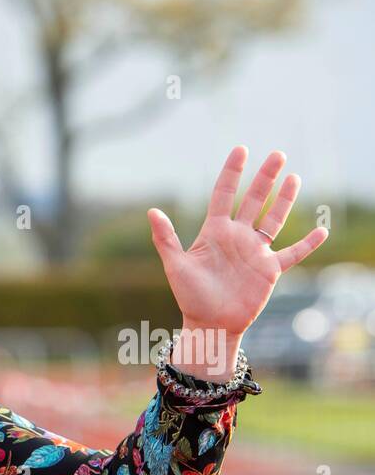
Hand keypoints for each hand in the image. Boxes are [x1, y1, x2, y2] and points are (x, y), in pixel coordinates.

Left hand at [147, 146, 327, 377]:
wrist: (210, 325)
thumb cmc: (189, 297)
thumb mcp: (176, 266)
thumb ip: (166, 238)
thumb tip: (152, 211)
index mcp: (215, 232)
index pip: (224, 194)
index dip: (232, 172)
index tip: (241, 149)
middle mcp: (237, 237)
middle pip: (254, 200)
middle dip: (265, 178)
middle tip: (278, 154)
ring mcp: (255, 252)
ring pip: (274, 219)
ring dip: (285, 199)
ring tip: (294, 177)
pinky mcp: (270, 269)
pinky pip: (294, 253)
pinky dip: (308, 243)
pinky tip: (322, 230)